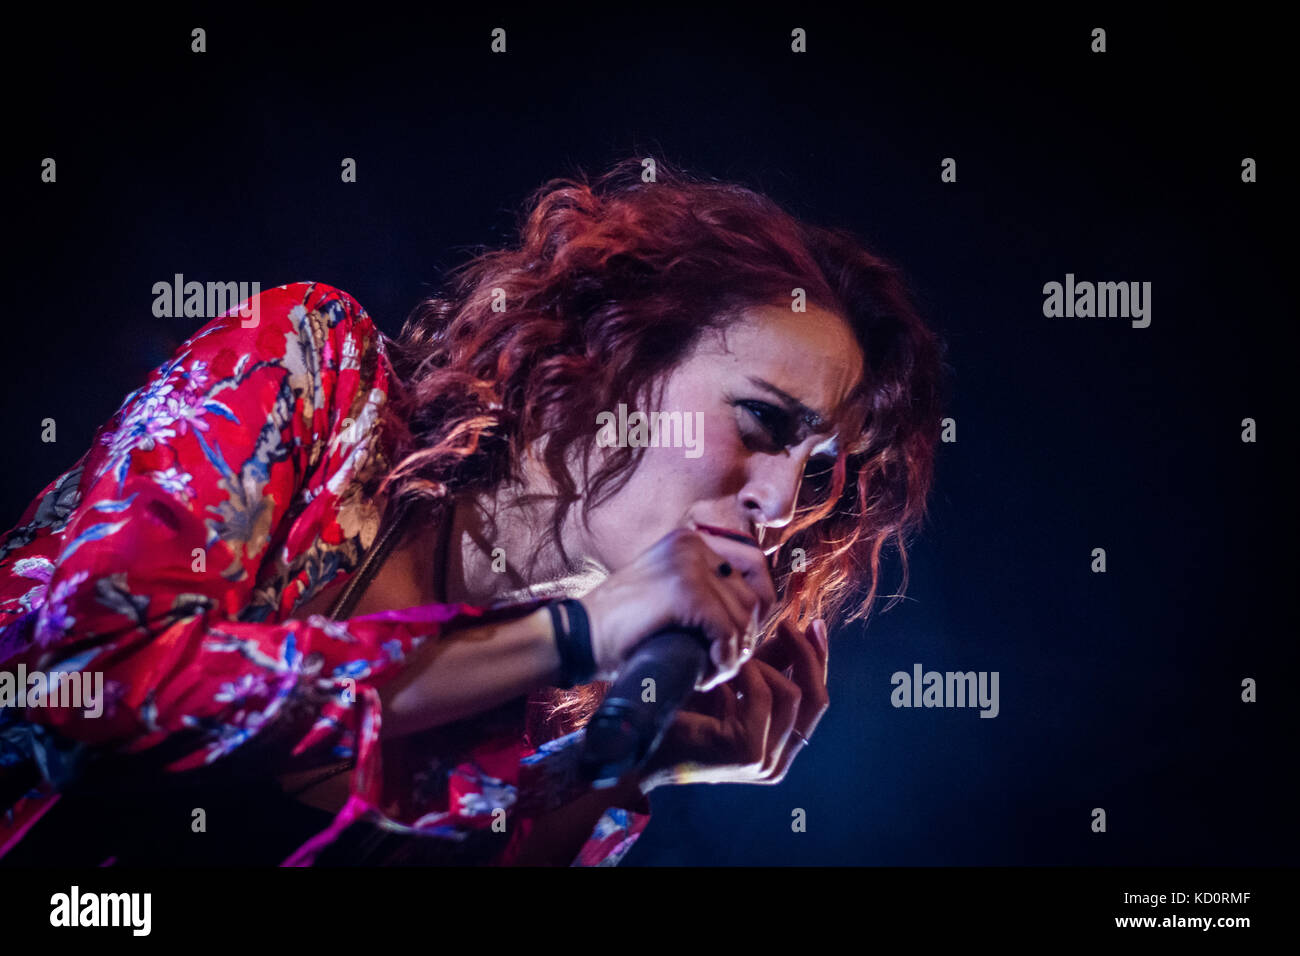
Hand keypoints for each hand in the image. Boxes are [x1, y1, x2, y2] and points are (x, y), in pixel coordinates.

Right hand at [580, 526, 776, 689]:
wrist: (577, 638)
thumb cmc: (622, 629)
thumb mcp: (666, 595)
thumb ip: (703, 591)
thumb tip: (753, 611)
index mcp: (689, 541)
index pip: (753, 565)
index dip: (756, 606)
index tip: (739, 639)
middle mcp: (692, 544)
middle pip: (752, 592)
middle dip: (746, 635)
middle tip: (722, 661)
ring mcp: (688, 564)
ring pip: (743, 615)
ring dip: (733, 653)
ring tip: (709, 671)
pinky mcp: (685, 591)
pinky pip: (726, 630)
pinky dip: (722, 658)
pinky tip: (705, 675)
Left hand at [634, 617, 828, 791]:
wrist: (640, 741)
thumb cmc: (679, 710)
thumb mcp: (733, 682)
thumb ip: (765, 664)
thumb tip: (795, 629)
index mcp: (778, 746)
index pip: (816, 700)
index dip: (818, 660)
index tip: (815, 624)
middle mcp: (777, 760)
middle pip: (816, 700)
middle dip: (807, 656)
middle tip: (791, 623)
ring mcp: (766, 761)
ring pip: (792, 695)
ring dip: (766, 665)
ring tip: (737, 653)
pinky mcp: (750, 753)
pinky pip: (765, 698)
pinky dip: (748, 675)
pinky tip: (726, 668)